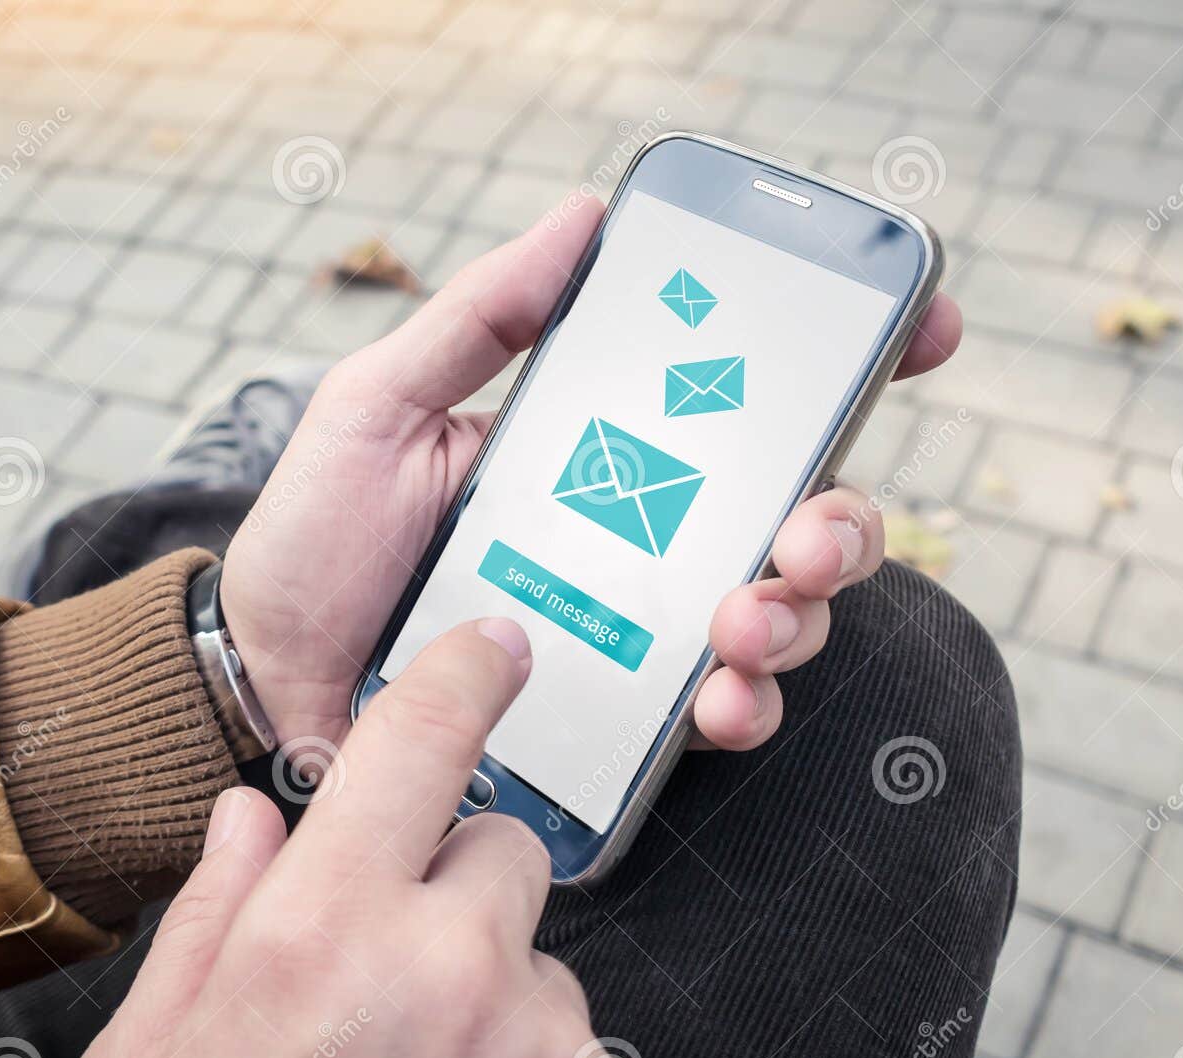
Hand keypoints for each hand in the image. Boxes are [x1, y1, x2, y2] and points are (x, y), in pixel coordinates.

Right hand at [70, 620, 675, 1057]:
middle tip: (396, 995)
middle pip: (504, 853)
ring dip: (501, 1016)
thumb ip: (212, 915)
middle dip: (456, 899)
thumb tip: (253, 816)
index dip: (459, 676)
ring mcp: (550, 1056)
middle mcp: (450, 971)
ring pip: (548, 974)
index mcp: (322, 929)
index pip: (418, 744)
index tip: (494, 646)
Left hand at [222, 197, 961, 752]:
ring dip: (797, 613)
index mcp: (606, 447)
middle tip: (801, 530)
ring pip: (782, 613)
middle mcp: (644, 535)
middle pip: (799, 513)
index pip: (748, 399)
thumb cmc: (316, 537)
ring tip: (742, 617)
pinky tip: (719, 701)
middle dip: (839, 519)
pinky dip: (745, 707)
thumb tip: (584, 217)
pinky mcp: (617, 715)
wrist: (267, 677)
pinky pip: (720, 711)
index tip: (915, 325)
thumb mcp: (380, 405)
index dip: (849, 360)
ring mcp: (637, 628)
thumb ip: (478, 319)